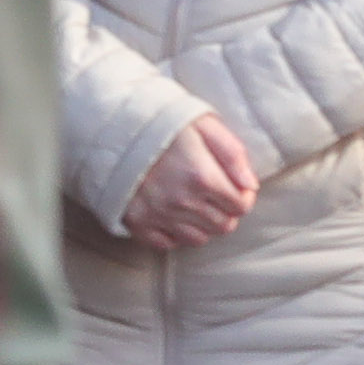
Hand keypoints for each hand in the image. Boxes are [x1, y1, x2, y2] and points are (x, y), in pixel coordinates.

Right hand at [122, 113, 259, 248]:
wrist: (112, 125)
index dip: (243, 197)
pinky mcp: (138, 223)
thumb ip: (233, 154)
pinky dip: (176, 234)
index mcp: (202, 176)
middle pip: (223, 226)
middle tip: (215, 195)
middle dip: (226, 212)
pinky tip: (173, 214)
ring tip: (195, 203)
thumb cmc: (162, 120)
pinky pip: (169, 244)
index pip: (241, 206)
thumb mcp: (203, 124)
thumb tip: (251, 185)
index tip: (236, 187)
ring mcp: (158, 215)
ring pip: (199, 238)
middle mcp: (182, 202)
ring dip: (203, 224)